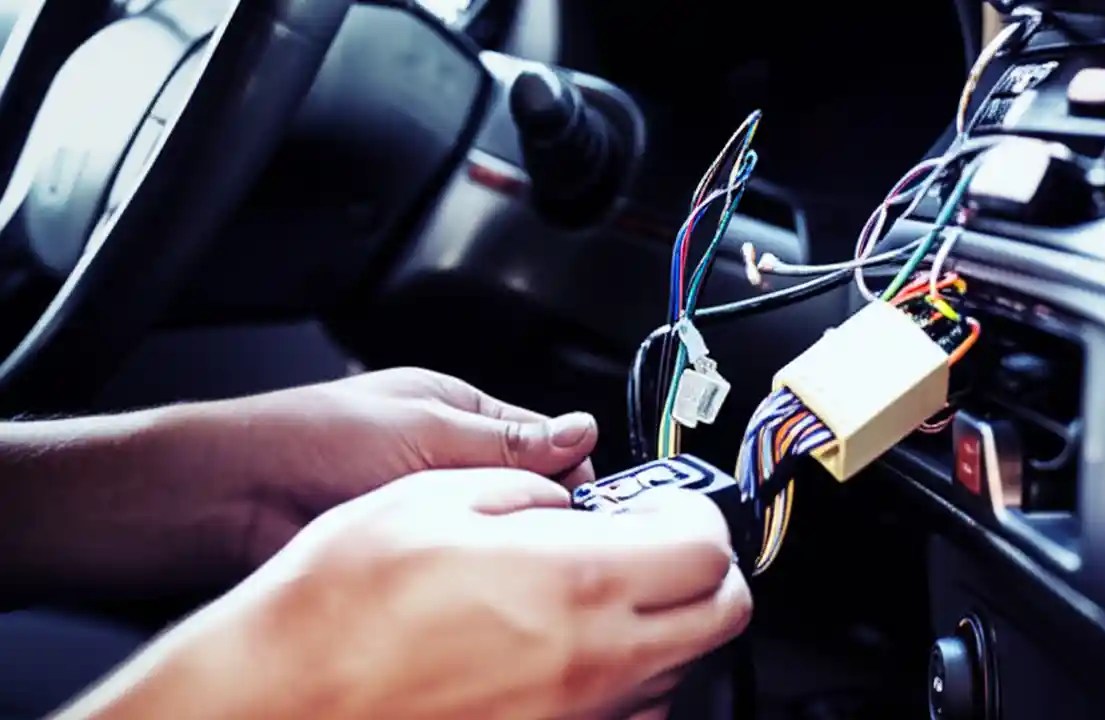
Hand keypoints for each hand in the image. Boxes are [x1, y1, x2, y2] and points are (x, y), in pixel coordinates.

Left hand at [0, 369, 597, 602]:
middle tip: (556, 535)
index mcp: (458, 409)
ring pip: (493, 529)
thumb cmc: (311, 436)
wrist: (231, 496)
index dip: (572, 469)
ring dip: (504, 541)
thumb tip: (580, 430)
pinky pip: (457, 561)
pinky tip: (474, 575)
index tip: (592, 504)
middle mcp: (446, 456)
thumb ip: (509, 438)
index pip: (543, 439)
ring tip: (509, 555)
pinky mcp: (406, 549)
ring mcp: (426, 505)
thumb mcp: (426, 428)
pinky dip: (471, 569)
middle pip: (524, 488)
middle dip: (542, 510)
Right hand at [60, 471, 751, 719]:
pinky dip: (622, 680)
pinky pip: (627, 717)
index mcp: (577, 581)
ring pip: (680, 671)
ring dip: (664, 624)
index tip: (666, 502)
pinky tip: (567, 652)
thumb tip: (568, 499)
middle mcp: (595, 662)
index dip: (697, 513)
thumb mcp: (434, 497)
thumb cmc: (338, 605)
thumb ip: (528, 492)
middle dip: (703, 569)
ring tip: (598, 595)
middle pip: (721, 616)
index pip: (707, 547)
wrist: (278, 701)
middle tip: (655, 542)